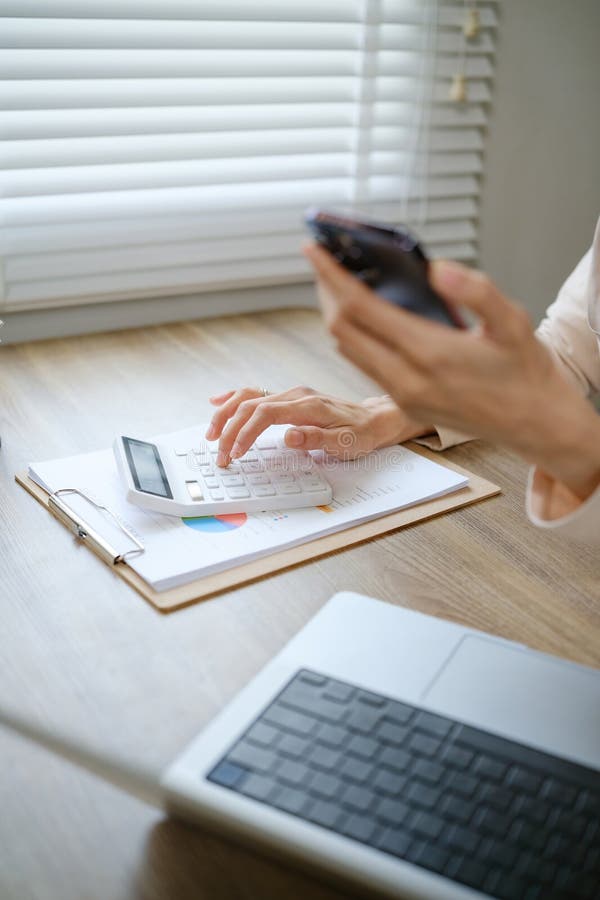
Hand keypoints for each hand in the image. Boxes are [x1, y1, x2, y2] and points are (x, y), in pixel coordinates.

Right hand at [205, 385, 427, 466]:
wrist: (375, 420)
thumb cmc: (362, 434)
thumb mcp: (347, 443)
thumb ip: (317, 439)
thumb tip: (289, 436)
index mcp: (307, 406)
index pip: (264, 414)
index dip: (245, 433)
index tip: (235, 453)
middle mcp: (296, 395)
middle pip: (250, 405)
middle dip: (229, 430)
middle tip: (220, 454)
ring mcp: (291, 394)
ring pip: (248, 397)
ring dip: (225, 414)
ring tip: (211, 434)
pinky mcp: (289, 398)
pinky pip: (255, 393)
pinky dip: (233, 398)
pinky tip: (217, 403)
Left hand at [304, 243, 599, 501]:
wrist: (536, 424)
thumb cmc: (527, 371)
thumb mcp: (513, 322)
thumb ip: (476, 291)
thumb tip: (437, 269)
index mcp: (429, 354)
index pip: (360, 308)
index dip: (331, 276)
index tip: (313, 250)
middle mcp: (406, 380)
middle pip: (342, 330)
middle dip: (326, 292)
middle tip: (324, 262)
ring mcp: (402, 397)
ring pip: (349, 351)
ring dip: (337, 316)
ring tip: (339, 284)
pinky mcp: (405, 406)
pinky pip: (365, 367)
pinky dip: (354, 338)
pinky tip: (364, 318)